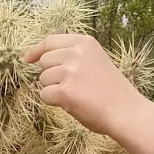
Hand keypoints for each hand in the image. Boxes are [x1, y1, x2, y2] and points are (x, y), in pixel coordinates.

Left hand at [21, 32, 141, 137]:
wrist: (126, 111)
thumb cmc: (111, 91)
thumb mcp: (96, 60)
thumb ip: (74, 56)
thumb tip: (42, 58)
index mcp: (85, 43)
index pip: (50, 41)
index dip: (36, 51)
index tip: (27, 59)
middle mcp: (76, 53)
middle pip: (44, 62)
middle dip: (51, 75)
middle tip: (73, 86)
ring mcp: (70, 71)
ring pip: (43, 80)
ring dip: (54, 90)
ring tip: (76, 95)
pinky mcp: (65, 91)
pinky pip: (44, 95)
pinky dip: (54, 103)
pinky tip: (72, 104)